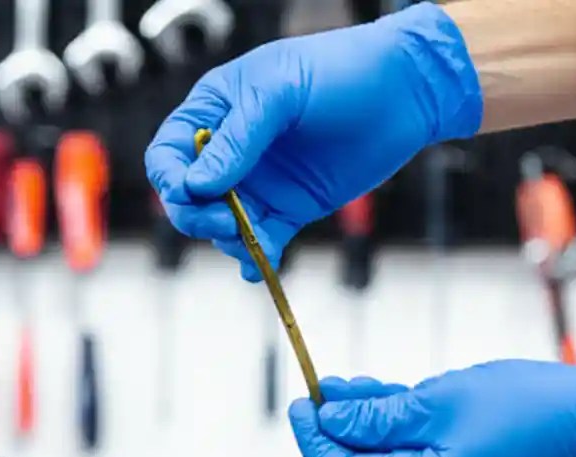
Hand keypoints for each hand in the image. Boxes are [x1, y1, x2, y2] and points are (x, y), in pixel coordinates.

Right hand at [145, 3, 481, 281]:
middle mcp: (231, 150)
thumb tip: (198, 185)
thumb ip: (239, 138)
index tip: (190, 192)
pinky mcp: (290, 208)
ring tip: (252, 240)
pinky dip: (257, 256)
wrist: (406, 91)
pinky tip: (261, 266)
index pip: (169, 152)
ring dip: (229, 239)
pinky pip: (262, 239)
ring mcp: (260, 182)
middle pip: (189, 197)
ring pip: (222, 224)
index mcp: (215, 110)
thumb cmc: (341, 71)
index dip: (169, 177)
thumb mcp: (281, 92)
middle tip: (226, 223)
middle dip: (198, 216)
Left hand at [287, 363, 575, 456]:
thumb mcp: (438, 401)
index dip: (314, 440)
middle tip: (318, 393)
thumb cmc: (535, 409)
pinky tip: (382, 400)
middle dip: (337, 432)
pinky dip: (398, 433)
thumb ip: (377, 415)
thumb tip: (331, 419)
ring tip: (344, 389)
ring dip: (366, 428)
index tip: (300, 406)